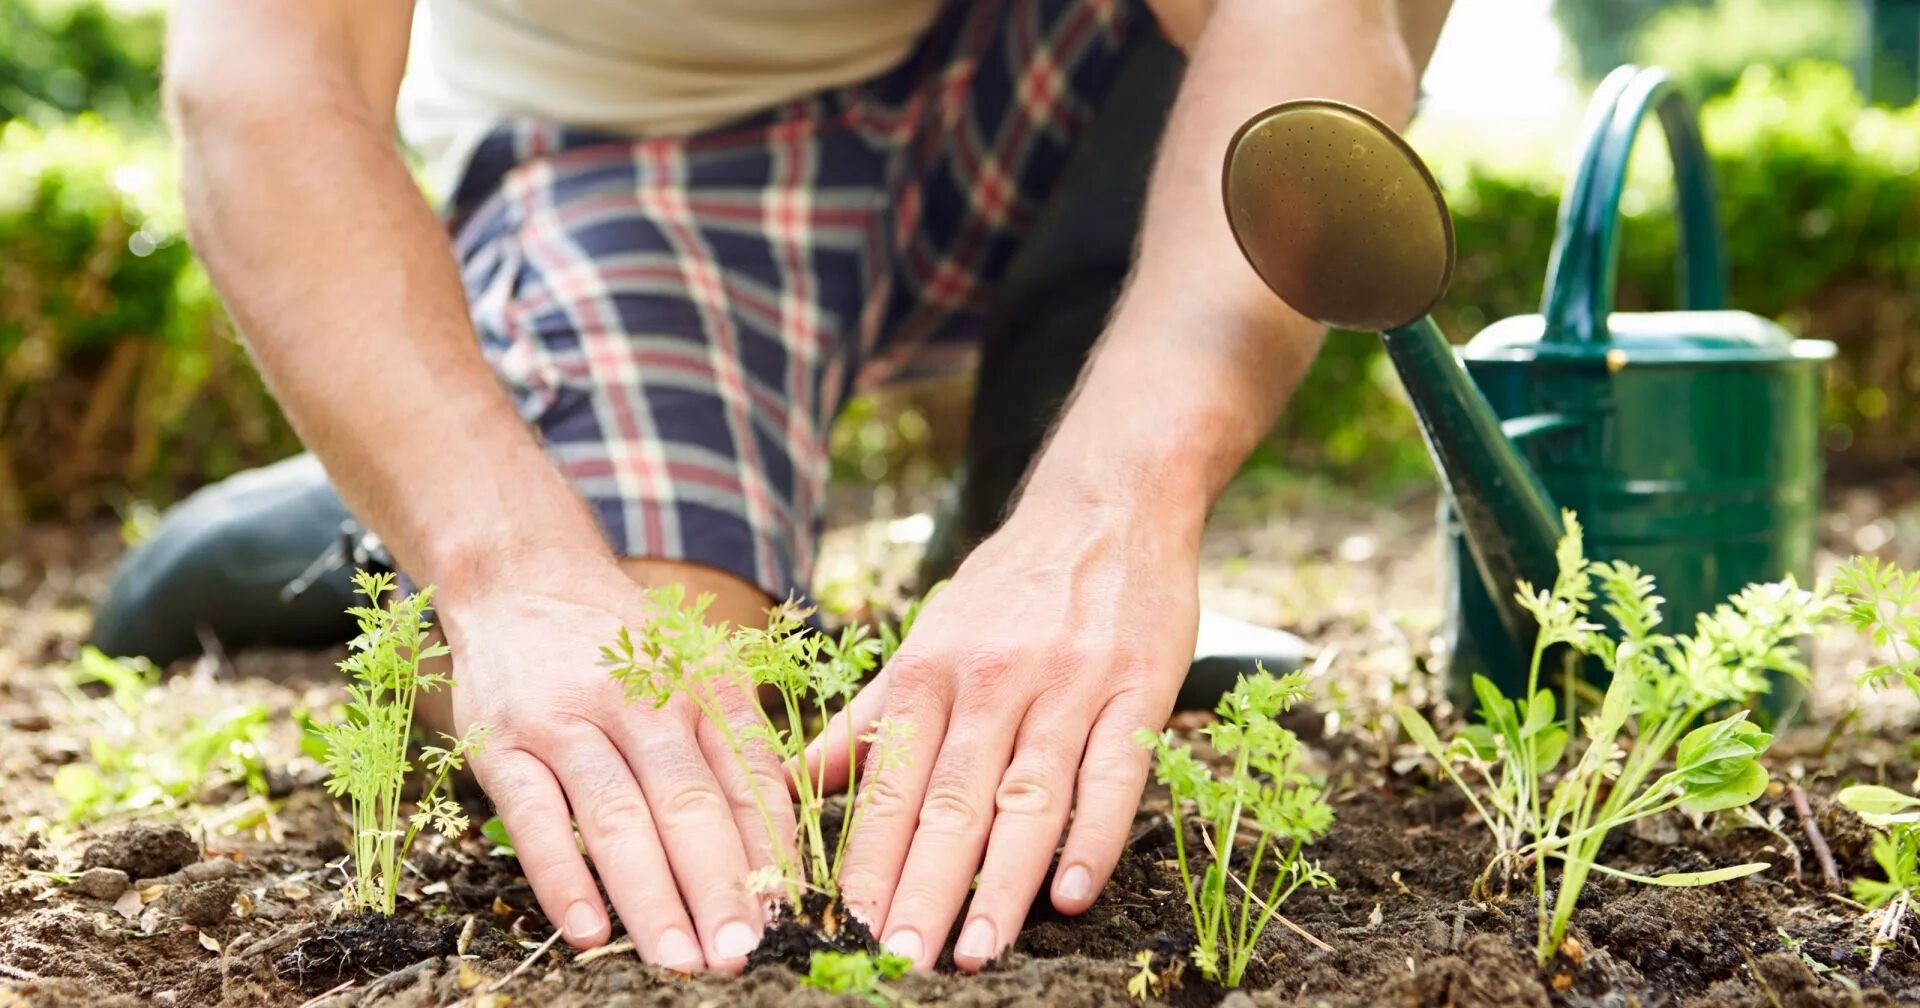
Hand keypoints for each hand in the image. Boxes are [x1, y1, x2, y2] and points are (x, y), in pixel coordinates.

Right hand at [438, 552, 792, 972]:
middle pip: (688, 803)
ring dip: (651, 896)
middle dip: (719, 886)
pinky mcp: (502, 743)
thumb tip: (780, 850)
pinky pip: (534, 817)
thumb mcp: (694, 668)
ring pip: (617, 816)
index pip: (748, 776)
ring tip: (679, 959)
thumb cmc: (623, 643)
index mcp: (702, 684)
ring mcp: (567, 721)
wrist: (520, 576)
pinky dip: (562, 877)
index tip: (788, 916)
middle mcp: (640, 700)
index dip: (770, 851)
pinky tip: (588, 931)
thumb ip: (733, 746)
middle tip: (741, 952)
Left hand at [809, 504, 1200, 969]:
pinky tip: (1073, 893)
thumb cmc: (1009, 587)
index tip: (844, 930)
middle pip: (951, 800)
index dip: (869, 861)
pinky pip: (1115, 773)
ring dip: (1002, 881)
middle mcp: (992, 680)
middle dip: (922, 888)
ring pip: (1028, 796)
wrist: (1107, 506)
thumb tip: (791, 782)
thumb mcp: (927, 640)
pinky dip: (1094, 835)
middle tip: (899, 961)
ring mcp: (1067, 686)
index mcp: (931, 672)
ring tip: (976, 951)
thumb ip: (868, 719)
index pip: (891, 784)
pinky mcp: (1137, 689)